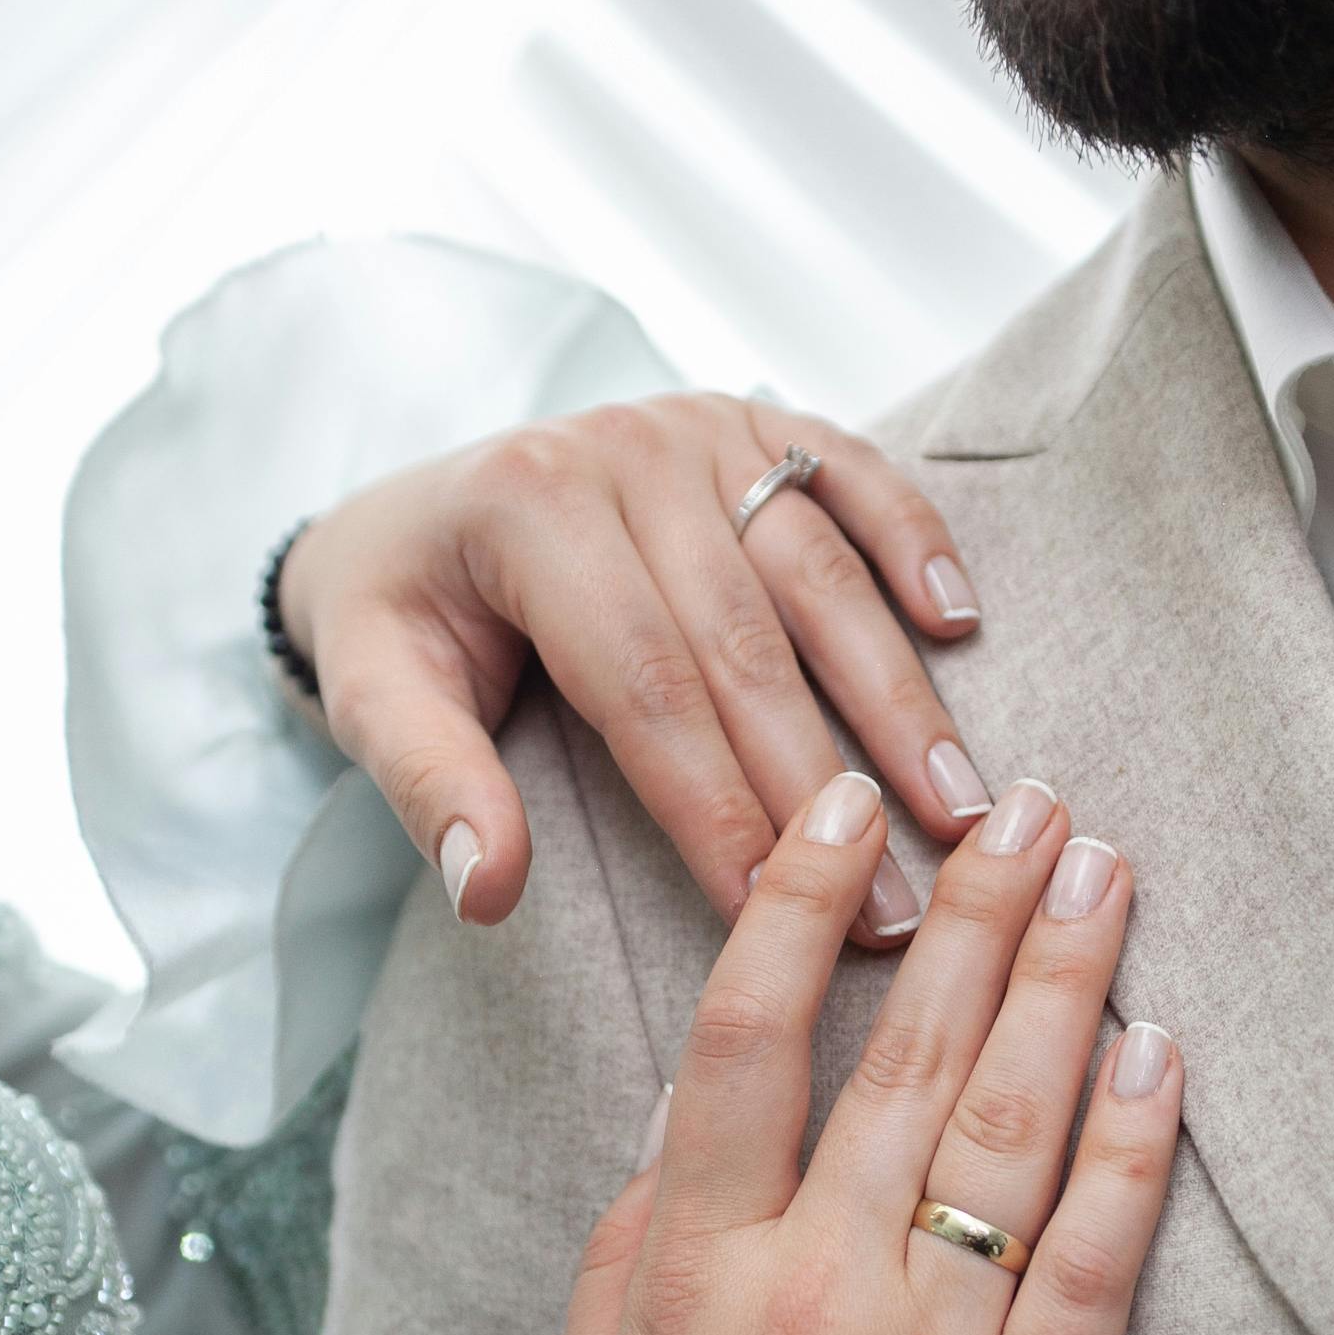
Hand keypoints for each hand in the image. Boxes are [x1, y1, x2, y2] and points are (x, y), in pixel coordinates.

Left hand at [280, 396, 988, 945]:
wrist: (406, 513)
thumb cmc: (404, 619)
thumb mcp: (374, 696)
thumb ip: (430, 788)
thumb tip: (489, 891)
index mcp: (529, 510)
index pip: (643, 684)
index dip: (712, 806)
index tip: (769, 911)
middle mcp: (624, 451)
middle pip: (746, 641)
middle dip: (823, 786)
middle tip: (891, 907)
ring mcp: (698, 428)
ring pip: (818, 572)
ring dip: (896, 697)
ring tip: (955, 808)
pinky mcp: (751, 423)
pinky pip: (853, 473)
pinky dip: (915, 538)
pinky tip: (959, 622)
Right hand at [546, 768, 1182, 1334]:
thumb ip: (628, 1258)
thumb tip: (683, 1126)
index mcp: (693, 1277)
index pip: (747, 1041)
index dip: (795, 905)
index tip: (839, 807)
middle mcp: (816, 1291)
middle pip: (910, 1056)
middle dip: (976, 910)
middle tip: (1029, 803)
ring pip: (1015, 1125)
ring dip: (1066, 983)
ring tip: (1102, 874)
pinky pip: (1101, 1256)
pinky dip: (1136, 1142)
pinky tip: (1158, 1049)